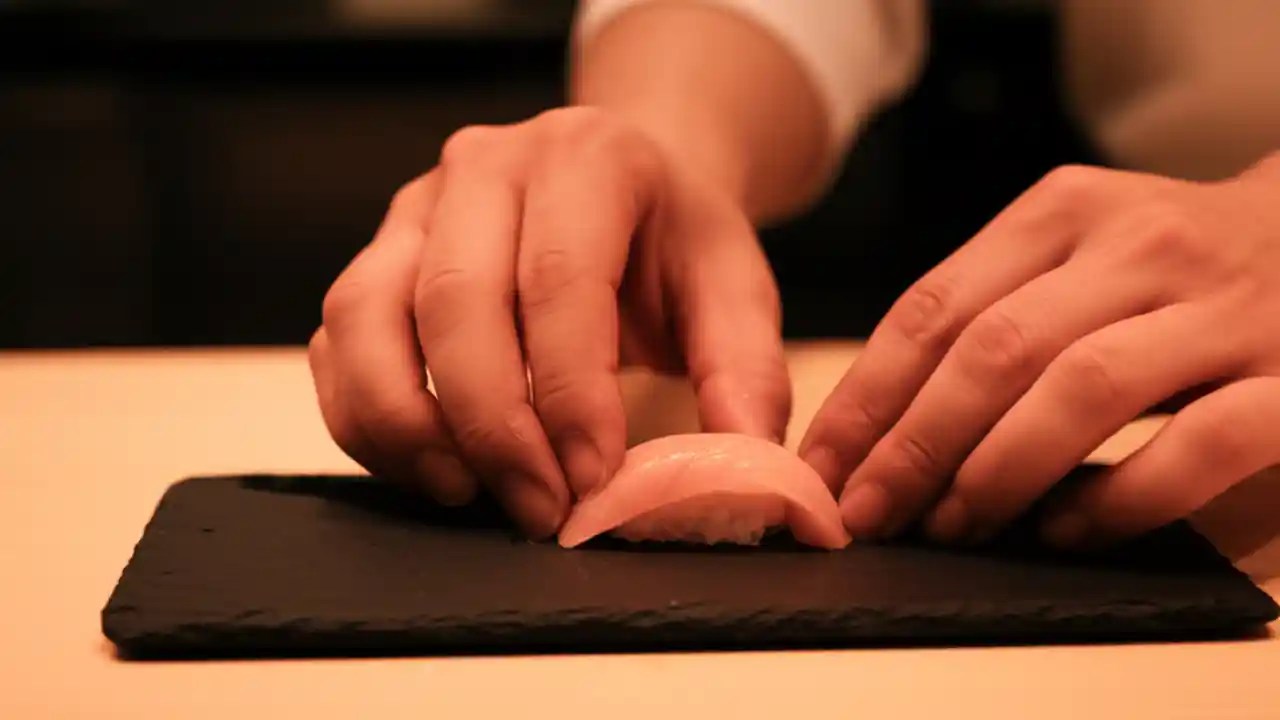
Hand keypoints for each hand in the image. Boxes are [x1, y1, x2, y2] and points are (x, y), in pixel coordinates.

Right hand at [308, 107, 788, 537]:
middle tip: (538, 511)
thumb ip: (744, 373)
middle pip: (455, 299)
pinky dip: (363, 417)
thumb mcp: (733, 290)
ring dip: (407, 424)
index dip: (570, 394)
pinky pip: (336, 340)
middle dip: (494, 427)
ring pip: (367, 314)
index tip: (593, 482)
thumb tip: (743, 474)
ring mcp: (415, 207)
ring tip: (467, 493)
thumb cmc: (671, 243)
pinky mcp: (374, 256)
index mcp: (587, 156)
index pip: (561, 279)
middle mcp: (485, 166)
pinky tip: (427, 467)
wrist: (620, 190)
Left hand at [800, 155, 1279, 548]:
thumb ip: (994, 317)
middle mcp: (1139, 246)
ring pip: (1084, 389)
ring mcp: (1222, 308)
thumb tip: (885, 435)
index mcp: (1064, 212)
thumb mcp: (1075, 254)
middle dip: (913, 444)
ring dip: (999, 471)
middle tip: (869, 514)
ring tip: (953, 526)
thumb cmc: (1172, 268)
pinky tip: (1068, 530)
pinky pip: (1197, 445)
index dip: (865, 397)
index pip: (933, 309)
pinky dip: (1121, 498)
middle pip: (994, 350)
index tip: (820, 467)